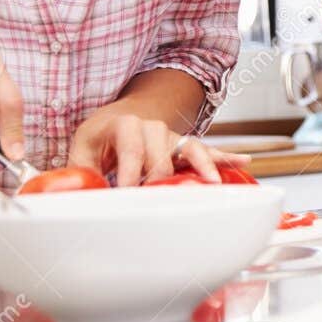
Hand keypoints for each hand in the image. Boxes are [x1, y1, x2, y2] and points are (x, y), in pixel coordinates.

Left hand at [68, 114, 249, 186]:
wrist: (122, 115)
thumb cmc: (101, 136)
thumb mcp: (83, 147)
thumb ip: (81, 170)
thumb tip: (77, 198)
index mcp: (126, 125)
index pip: (132, 151)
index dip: (129, 174)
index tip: (126, 194)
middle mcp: (154, 128)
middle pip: (163, 158)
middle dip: (161, 182)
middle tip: (157, 205)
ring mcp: (173, 137)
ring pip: (192, 151)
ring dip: (204, 166)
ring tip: (213, 182)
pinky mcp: (186, 147)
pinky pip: (209, 151)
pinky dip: (226, 158)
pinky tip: (243, 163)